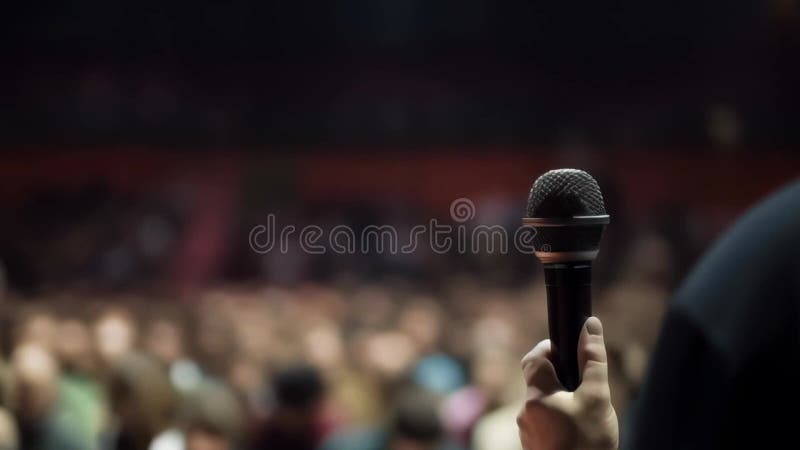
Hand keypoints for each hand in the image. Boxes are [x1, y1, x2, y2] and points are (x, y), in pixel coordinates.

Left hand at [517, 317, 618, 449]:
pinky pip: (544, 423)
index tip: (569, 352)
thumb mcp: (597, 398)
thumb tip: (591, 325)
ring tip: (584, 411)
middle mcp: (525, 413)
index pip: (534, 358)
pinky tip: (577, 430)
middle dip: (560, 377)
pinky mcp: (534, 447)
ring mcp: (527, 433)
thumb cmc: (589, 444)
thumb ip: (593, 360)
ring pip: (542, 404)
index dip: (550, 349)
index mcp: (536, 397)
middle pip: (538, 381)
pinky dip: (558, 419)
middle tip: (583, 384)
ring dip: (560, 400)